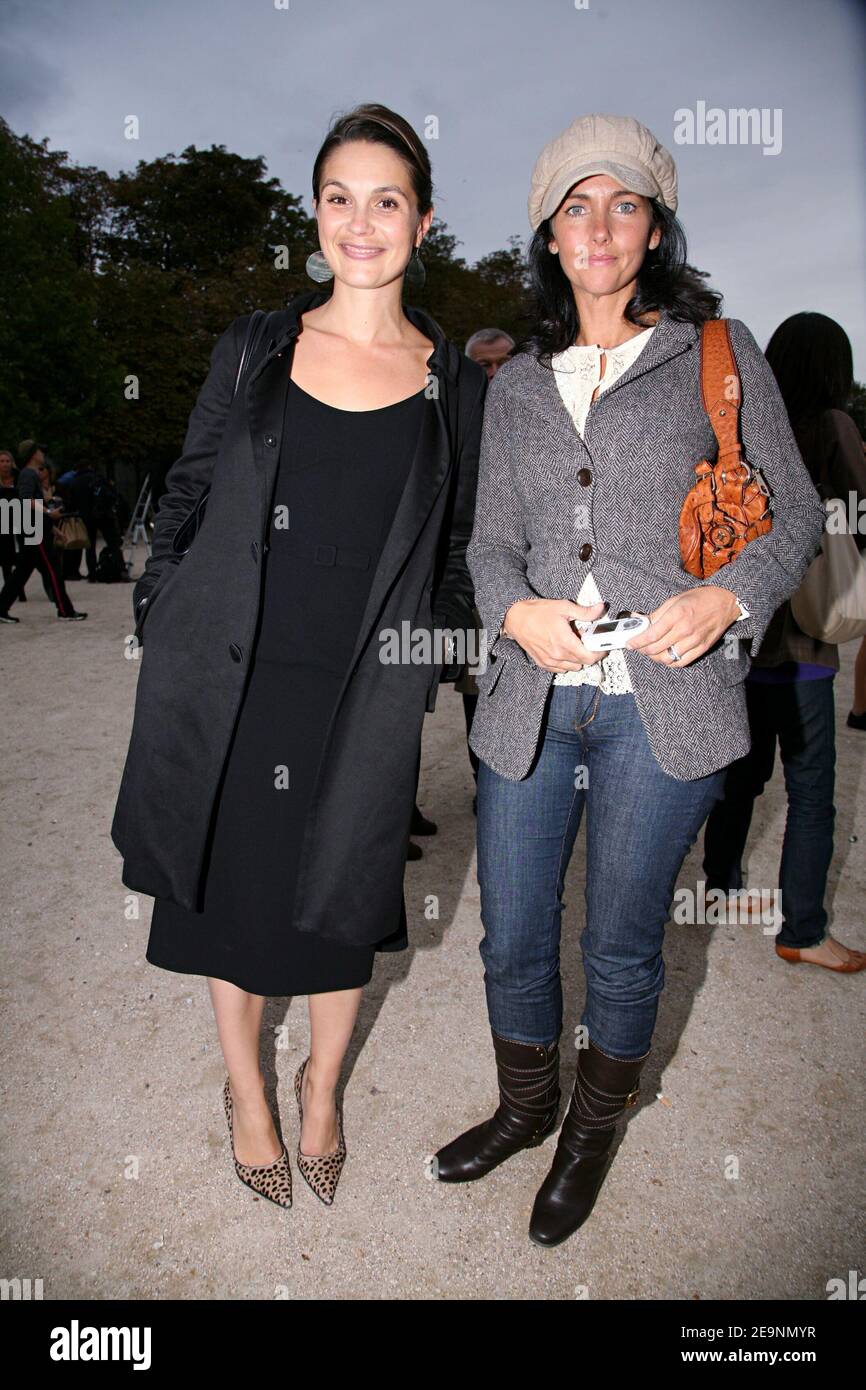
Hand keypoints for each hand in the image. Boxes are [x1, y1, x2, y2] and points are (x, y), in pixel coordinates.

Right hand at [502, 598, 606, 672]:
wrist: (515, 618)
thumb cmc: (537, 612)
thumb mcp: (563, 607)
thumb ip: (584, 612)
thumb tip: (600, 608)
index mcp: (564, 641)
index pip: (589, 657)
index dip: (599, 653)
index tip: (601, 646)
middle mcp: (557, 655)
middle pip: (583, 663)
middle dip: (589, 653)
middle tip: (587, 640)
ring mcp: (549, 661)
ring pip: (573, 668)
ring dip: (578, 659)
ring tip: (574, 645)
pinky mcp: (542, 663)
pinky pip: (560, 669)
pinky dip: (566, 663)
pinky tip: (563, 650)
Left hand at [625, 586, 739, 665]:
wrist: (725, 602)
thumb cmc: (700, 599)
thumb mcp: (675, 600)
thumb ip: (656, 614)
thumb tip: (639, 621)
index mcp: (677, 615)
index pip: (651, 634)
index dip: (637, 641)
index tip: (630, 644)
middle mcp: (685, 629)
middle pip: (657, 648)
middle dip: (643, 650)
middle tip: (638, 647)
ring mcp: (694, 641)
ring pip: (667, 658)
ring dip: (655, 658)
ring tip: (650, 652)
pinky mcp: (701, 648)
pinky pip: (681, 662)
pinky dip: (670, 662)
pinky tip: (665, 657)